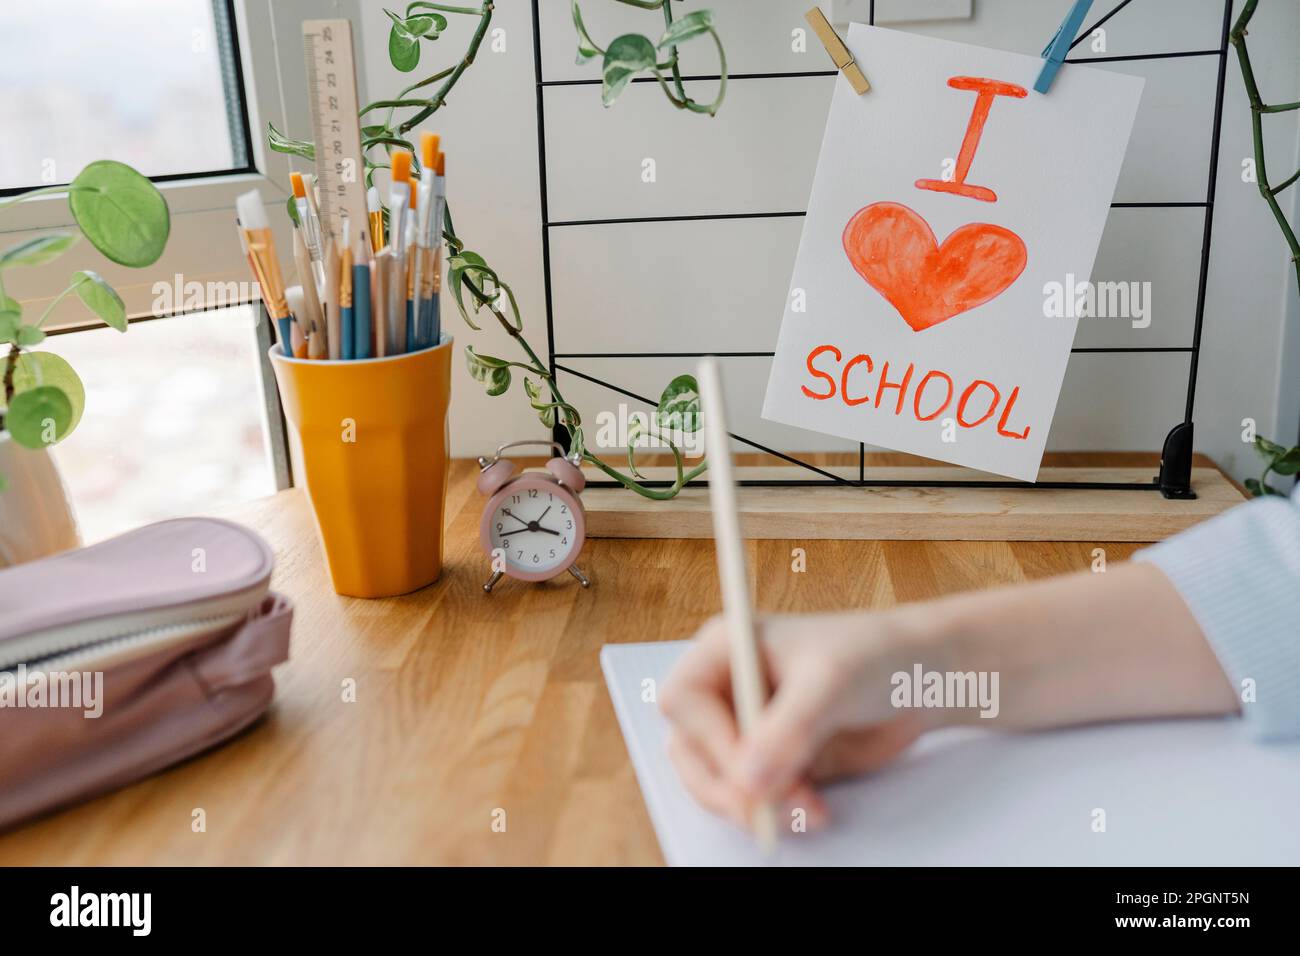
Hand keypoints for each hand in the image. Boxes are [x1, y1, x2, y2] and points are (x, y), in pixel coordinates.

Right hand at [660, 611, 944, 831]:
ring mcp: (747, 727)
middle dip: (725, 785)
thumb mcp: (830, 683)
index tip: (750, 766)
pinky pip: (753, 798)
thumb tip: (747, 780)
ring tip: (807, 808)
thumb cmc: (875, 656)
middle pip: (689, 748)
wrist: (922, 680)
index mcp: (726, 648)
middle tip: (763, 810)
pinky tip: (814, 809)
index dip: (709, 738)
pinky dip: (778, 812)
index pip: (684, 700)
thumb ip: (787, 729)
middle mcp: (727, 687)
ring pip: (717, 780)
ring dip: (755, 805)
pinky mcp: (772, 760)